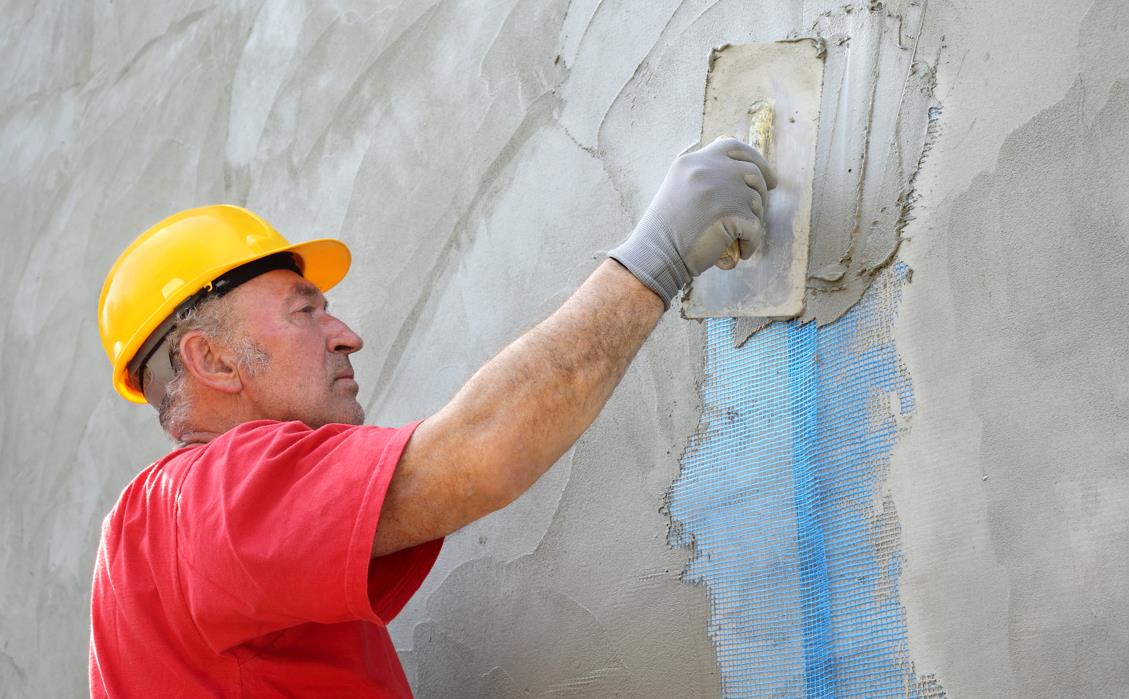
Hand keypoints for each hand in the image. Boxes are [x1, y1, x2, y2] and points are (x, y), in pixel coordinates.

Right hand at [608, 137, 775, 307]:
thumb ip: (704, 176)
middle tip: (760, 208)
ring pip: (756, 200)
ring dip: (754, 219)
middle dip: (762, 191)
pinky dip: (752, 241)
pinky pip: (755, 227)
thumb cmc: (665, 231)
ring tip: (740, 234)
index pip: (733, 147)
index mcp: (693, 161)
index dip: (755, 159)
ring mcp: (721, 190)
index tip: (766, 177)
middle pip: (751, 171)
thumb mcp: (679, 189)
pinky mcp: (731, 214)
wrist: (655, 256)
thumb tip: (740, 175)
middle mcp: (708, 170)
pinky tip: (742, 250)